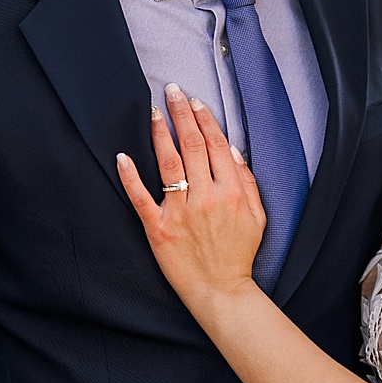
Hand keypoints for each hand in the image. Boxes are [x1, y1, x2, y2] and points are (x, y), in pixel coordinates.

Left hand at [116, 86, 265, 312]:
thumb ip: (247, 182)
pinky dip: (131, 176)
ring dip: (160, 133)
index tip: (195, 101)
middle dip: (182, 114)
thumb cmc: (239, 254)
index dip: (205, 119)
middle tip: (172, 91)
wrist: (221, 291)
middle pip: (192, 146)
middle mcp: (206, 197)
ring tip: (154, 110)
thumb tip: (232, 151)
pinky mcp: (158, 229)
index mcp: (232, 192)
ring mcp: (180, 212)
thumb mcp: (258, 216)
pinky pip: (141, 198)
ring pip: (168, 163)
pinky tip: (123, 156)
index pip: (216, 145)